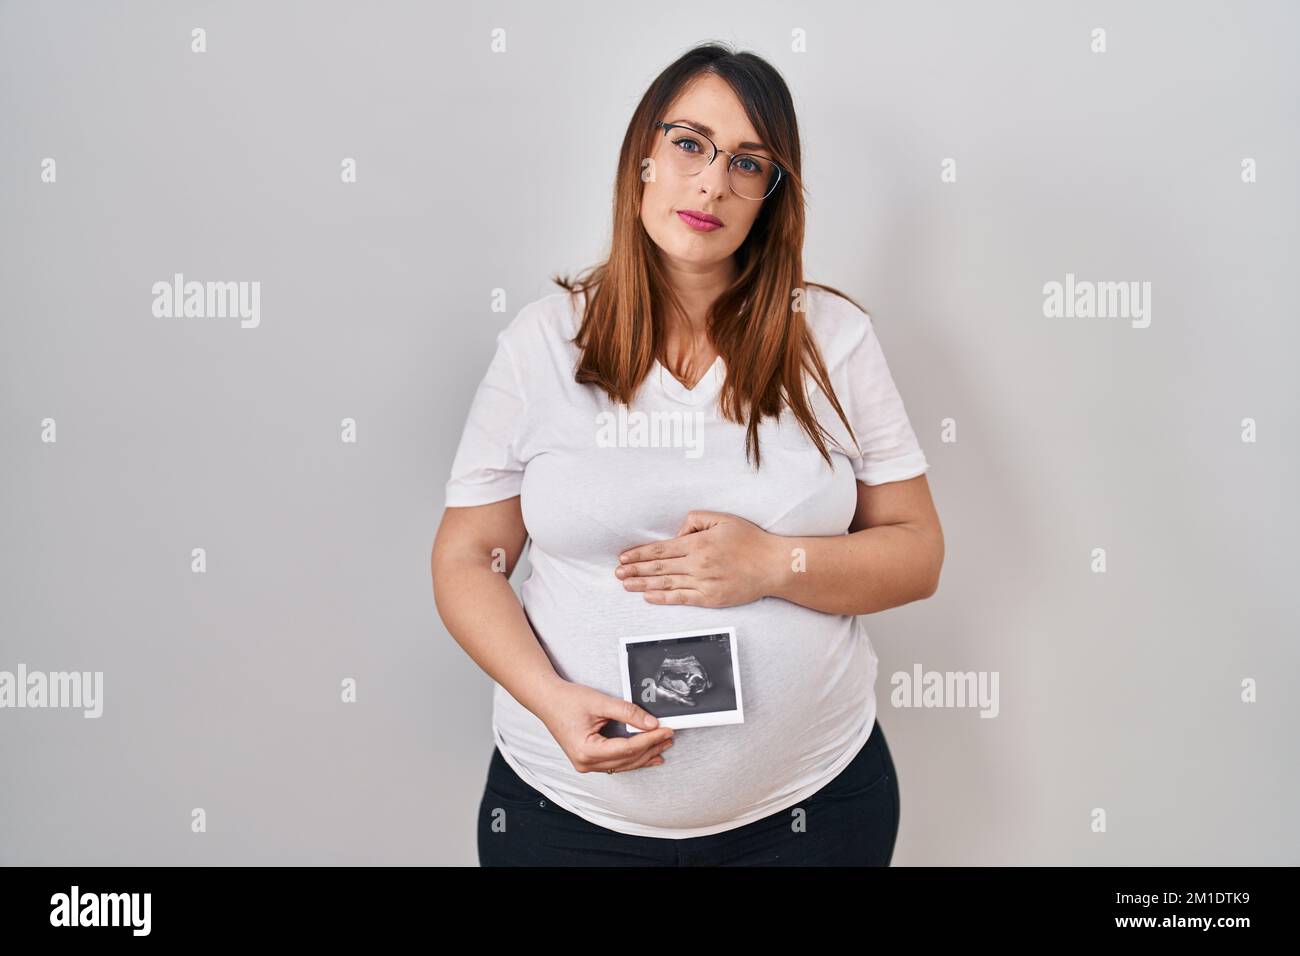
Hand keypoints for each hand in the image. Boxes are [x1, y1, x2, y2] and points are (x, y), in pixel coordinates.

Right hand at [536, 681, 675, 773]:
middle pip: (627, 759)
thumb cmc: (567, 700)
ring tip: (663, 746)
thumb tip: (652, 723)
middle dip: (651, 748)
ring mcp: (586, 764)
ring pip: (623, 765)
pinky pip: (616, 763)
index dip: (649, 740)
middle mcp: (585, 763)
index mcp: (586, 751)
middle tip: (669, 736)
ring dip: (644, 755)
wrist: (547, 700)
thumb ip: (628, 713)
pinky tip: (647, 756)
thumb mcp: (600, 702)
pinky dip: (632, 758)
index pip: (627, 748)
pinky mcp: (588, 760)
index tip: (666, 730)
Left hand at [615, 510, 779, 607]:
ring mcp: (703, 583)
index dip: (640, 554)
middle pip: (658, 568)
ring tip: (625, 584)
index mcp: (698, 543)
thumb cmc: (750, 540)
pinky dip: (662, 598)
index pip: (661, 550)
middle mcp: (697, 564)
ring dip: (642, 584)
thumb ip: (696, 520)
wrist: (773, 566)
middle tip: (617, 573)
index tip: (624, 557)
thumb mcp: (722, 519)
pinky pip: (681, 598)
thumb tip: (677, 532)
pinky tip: (648, 596)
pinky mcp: (710, 598)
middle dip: (635, 570)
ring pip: (666, 584)